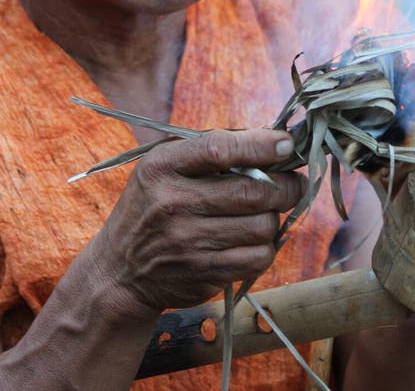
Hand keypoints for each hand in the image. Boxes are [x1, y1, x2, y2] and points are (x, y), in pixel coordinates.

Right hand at [92, 128, 303, 314]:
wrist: (120, 270)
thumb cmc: (154, 204)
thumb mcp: (165, 166)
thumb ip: (211, 150)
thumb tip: (273, 141)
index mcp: (163, 166)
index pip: (219, 149)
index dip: (260, 145)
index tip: (286, 143)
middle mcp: (172, 203)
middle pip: (253, 191)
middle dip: (285, 185)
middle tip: (295, 182)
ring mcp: (188, 242)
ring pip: (263, 226)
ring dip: (274, 217)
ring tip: (267, 211)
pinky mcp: (203, 274)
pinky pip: (258, 258)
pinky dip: (267, 247)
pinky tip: (255, 238)